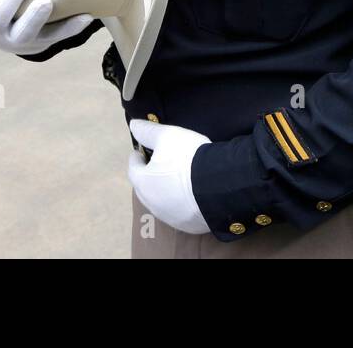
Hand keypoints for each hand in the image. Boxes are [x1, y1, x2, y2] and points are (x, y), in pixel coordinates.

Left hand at [128, 119, 210, 234]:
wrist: (218, 185)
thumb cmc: (188, 158)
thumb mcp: (167, 136)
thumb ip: (147, 131)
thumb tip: (133, 125)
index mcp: (143, 182)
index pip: (133, 168)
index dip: (137, 157)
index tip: (141, 151)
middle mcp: (152, 204)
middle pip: (145, 188)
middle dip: (149, 176)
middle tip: (159, 165)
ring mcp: (170, 217)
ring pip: (162, 203)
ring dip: (164, 192)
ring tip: (176, 180)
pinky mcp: (188, 226)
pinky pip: (181, 213)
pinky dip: (182, 204)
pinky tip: (191, 196)